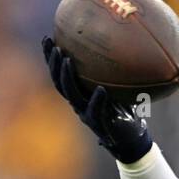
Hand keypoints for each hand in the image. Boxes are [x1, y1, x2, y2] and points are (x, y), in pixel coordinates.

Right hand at [41, 36, 151, 162]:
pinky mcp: (99, 125)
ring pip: (71, 95)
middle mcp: (78, 103)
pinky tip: (101, 89)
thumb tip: (123, 41)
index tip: (47, 38)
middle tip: (52, 45)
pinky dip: (98, 100)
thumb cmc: (125, 111)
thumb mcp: (119, 87)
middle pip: (58, 82)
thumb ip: (115, 70)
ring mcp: (86, 114)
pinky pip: (96, 111)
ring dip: (67, 77)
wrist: (131, 140)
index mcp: (79, 94)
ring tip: (66, 60)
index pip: (59, 74)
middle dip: (53, 63)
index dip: (50, 58)